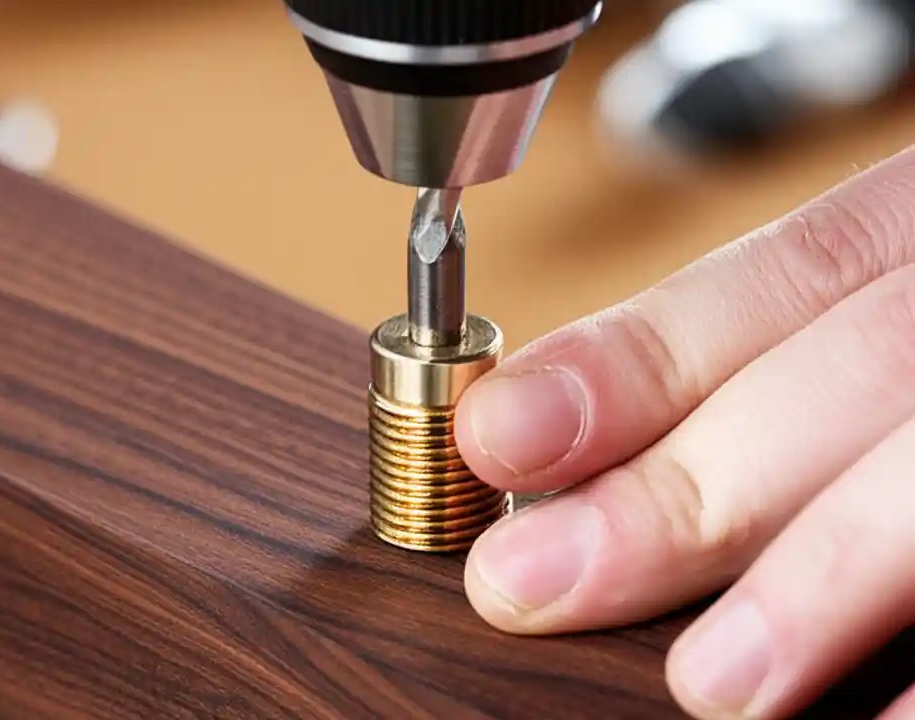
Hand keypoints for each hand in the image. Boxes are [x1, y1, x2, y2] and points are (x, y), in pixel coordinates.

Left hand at [455, 145, 914, 718]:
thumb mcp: (886, 323)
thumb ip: (758, 379)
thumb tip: (563, 465)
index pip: (775, 286)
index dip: (632, 365)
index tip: (499, 438)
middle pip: (856, 374)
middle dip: (690, 489)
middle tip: (540, 581)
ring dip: (833, 577)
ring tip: (712, 684)